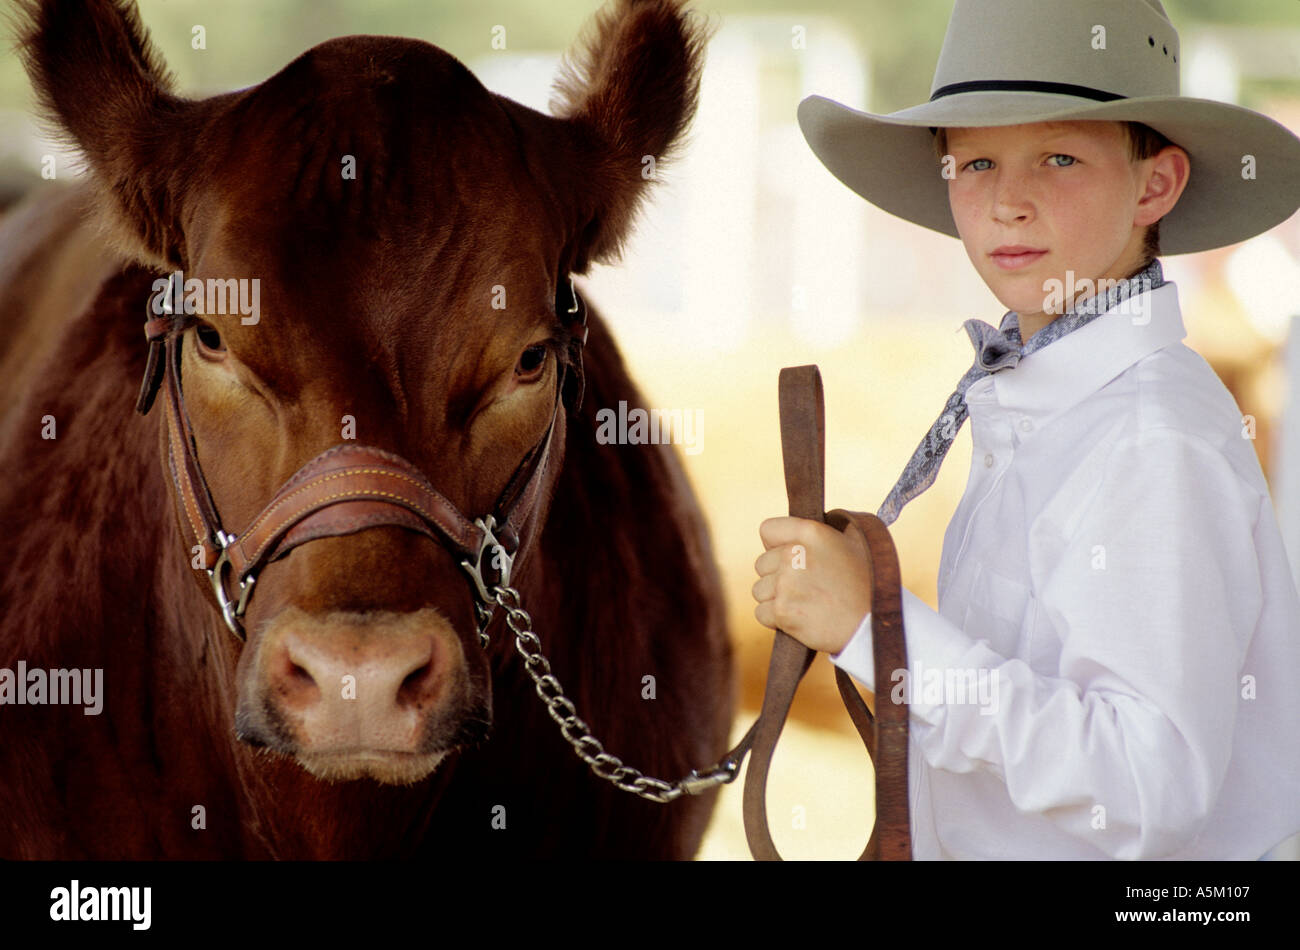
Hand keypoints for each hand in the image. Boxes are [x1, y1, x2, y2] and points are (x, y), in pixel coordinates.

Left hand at [751, 515, 872, 653]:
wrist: (872, 625)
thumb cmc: (867, 583)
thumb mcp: (853, 541)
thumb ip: (825, 527)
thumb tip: (807, 521)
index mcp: (811, 532)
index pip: (767, 530)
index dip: (776, 544)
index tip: (791, 557)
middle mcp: (794, 554)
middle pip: (761, 564)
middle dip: (777, 576)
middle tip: (805, 586)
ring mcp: (787, 584)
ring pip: (760, 590)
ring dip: (776, 599)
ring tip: (805, 603)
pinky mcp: (783, 611)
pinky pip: (761, 613)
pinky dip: (776, 619)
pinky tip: (800, 618)